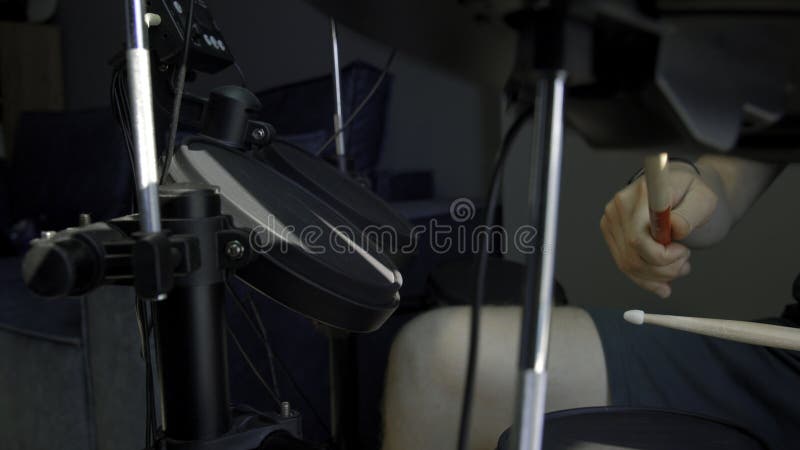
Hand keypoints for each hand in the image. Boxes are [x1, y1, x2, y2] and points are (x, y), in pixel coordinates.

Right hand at [600, 164, 717, 297]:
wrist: (677, 189)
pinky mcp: (610, 232)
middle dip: (663, 270)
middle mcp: (618, 207)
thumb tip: (674, 228)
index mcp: (639, 195)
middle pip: (633, 256)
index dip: (661, 256)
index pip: (638, 239)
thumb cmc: (691, 193)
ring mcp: (610, 220)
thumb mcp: (703, 199)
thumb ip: (690, 214)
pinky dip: (645, 279)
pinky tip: (662, 284)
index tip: (683, 251)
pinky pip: (624, 264)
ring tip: (678, 269)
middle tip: (685, 264)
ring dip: (656, 276)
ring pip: (628, 265)